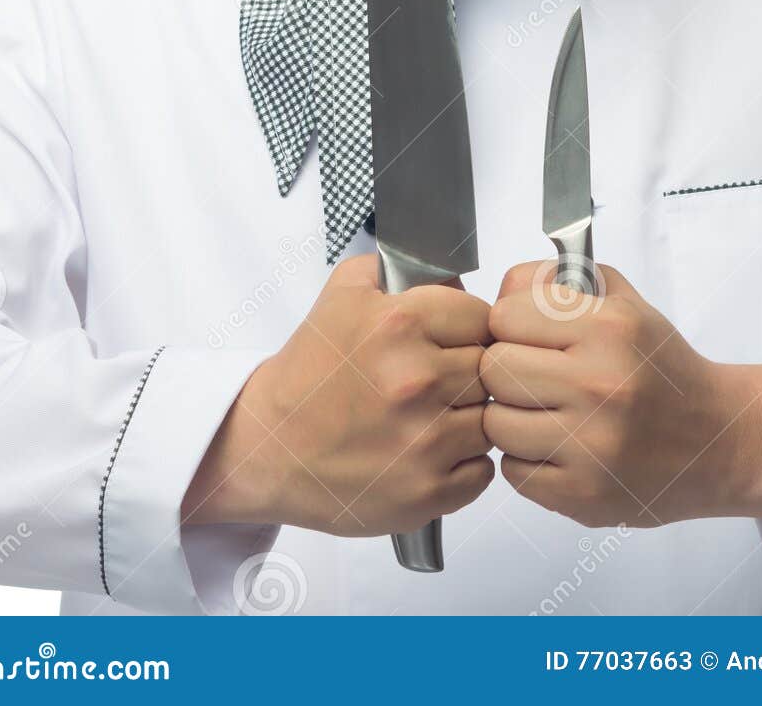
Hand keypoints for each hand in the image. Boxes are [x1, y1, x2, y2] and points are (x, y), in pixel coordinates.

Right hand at [183, 253, 492, 535]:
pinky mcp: (427, 492)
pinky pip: (482, 469)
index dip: (469, 327)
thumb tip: (451, 275)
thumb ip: (396, 270)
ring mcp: (425, 441)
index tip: (452, 339)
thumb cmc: (309, 374)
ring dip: (470, 417)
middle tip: (439, 380)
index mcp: (399, 325)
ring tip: (435, 416)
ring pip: (492, 419)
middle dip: (469, 371)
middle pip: (491, 368)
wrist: (269, 446)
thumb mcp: (342, 295)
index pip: (482, 316)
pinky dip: (465, 464)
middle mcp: (417, 381)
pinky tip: (431, 451)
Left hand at [479, 260, 761, 530]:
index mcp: (608, 329)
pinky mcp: (584, 495)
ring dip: (511, 418)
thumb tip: (498, 292)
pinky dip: (527, 460)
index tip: (528, 336)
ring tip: (544, 413)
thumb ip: (556, 282)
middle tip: (533, 376)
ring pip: (494, 424)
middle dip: (505, 370)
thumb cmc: (661, 369)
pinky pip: (513, 471)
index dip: (508, 325)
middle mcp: (600, 385)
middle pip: (493, 370)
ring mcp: (591, 446)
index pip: (503, 316)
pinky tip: (557, 447)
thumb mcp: (623, 304)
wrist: (720, 442)